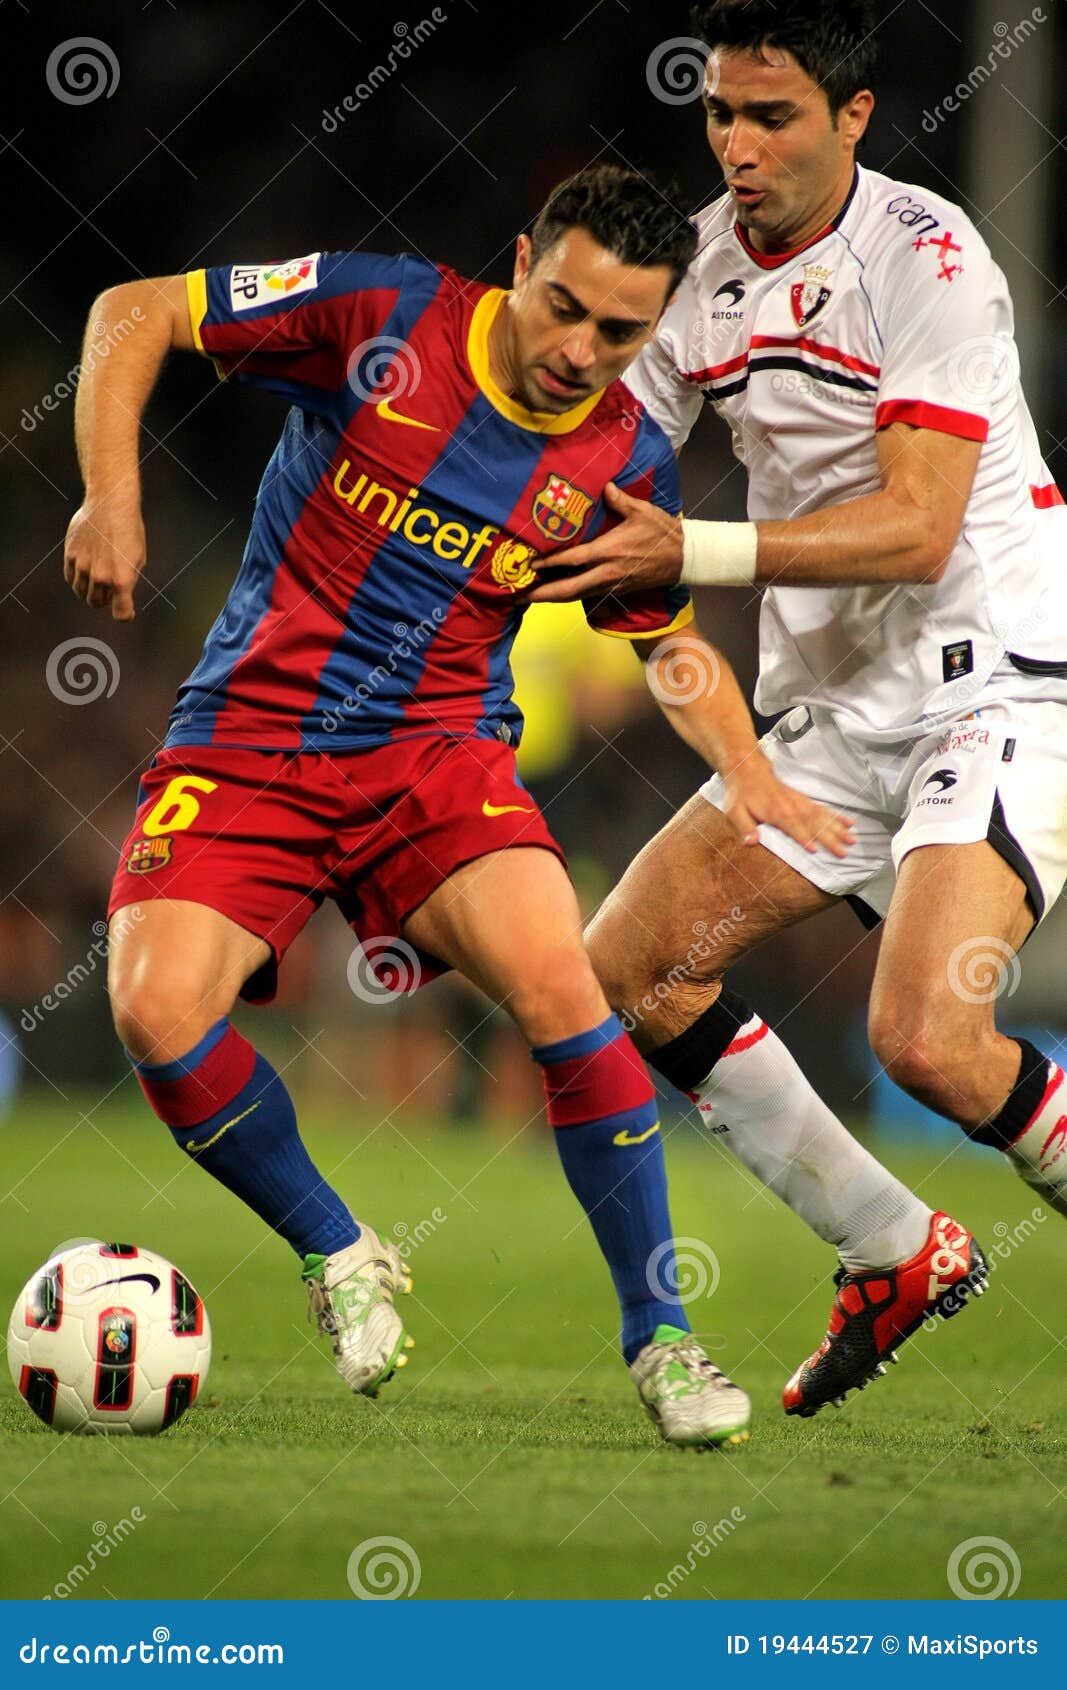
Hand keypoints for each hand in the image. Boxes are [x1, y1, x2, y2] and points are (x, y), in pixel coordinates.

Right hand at [63, 494, 144, 621]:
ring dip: (89, 589)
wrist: (110, 504)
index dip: (124, 615)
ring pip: (81, 592)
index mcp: (122, 580)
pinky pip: (70, 577)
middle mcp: (100, 576)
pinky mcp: (70, 555)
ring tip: (98, 576)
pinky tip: (86, 567)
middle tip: (111, 588)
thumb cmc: (130, 531)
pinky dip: (78, 577)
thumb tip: (118, 595)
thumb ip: (127, 580)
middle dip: (105, 599)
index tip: (126, 610)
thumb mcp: (138, 558)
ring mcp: (83, 566)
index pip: (121, 614)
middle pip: (97, 603)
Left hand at [527, 481, 683, 602]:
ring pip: (575, 596)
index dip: (550, 564)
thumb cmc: (663, 532)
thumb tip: (605, 486)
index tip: (529, 565)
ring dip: (551, 598)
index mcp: (610, 551)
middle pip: (568, 589)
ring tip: (528, 597)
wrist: (685, 558)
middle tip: (518, 595)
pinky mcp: (615, 590)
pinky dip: (567, 595)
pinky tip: (554, 593)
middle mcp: (607, 572)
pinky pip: (586, 595)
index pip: (573, 560)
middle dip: (542, 594)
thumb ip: (620, 500)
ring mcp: (610, 584)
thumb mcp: (643, 511)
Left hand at [723, 753, 855, 859]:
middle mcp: (792, 806)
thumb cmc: (741, 794)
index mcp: (776, 811)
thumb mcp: (734, 811)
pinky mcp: (803, 800)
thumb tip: (751, 842)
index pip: (793, 827)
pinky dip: (837, 816)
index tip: (815, 850)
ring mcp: (800, 802)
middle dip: (830, 838)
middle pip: (814, 824)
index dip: (803, 838)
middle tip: (844, 851)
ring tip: (853, 839)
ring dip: (839, 828)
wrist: (748, 769)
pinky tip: (849, 822)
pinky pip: (823, 809)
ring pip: (823, 816)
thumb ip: (744, 827)